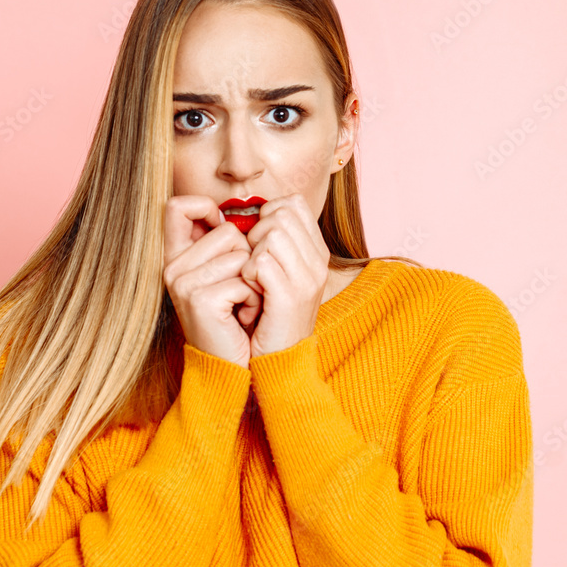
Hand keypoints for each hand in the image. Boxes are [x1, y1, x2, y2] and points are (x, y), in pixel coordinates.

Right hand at [163, 195, 262, 367]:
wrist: (233, 365)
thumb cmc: (237, 318)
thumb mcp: (227, 273)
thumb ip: (223, 240)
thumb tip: (233, 210)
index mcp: (175, 256)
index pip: (178, 206)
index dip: (207, 209)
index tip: (224, 234)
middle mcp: (172, 267)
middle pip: (229, 231)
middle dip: (248, 261)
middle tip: (237, 293)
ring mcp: (182, 282)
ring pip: (242, 255)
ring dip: (254, 283)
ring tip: (240, 306)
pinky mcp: (199, 298)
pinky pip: (245, 280)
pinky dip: (254, 300)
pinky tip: (241, 318)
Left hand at [240, 193, 330, 357]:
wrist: (279, 363)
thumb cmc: (268, 317)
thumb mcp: (278, 274)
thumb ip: (274, 242)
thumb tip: (255, 212)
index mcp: (317, 252)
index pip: (293, 203)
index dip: (267, 214)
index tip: (257, 242)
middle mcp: (318, 262)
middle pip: (281, 214)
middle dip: (256, 232)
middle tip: (252, 262)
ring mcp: (308, 279)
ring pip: (271, 234)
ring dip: (251, 253)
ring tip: (252, 279)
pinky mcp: (291, 297)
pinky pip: (260, 262)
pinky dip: (247, 274)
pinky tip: (249, 292)